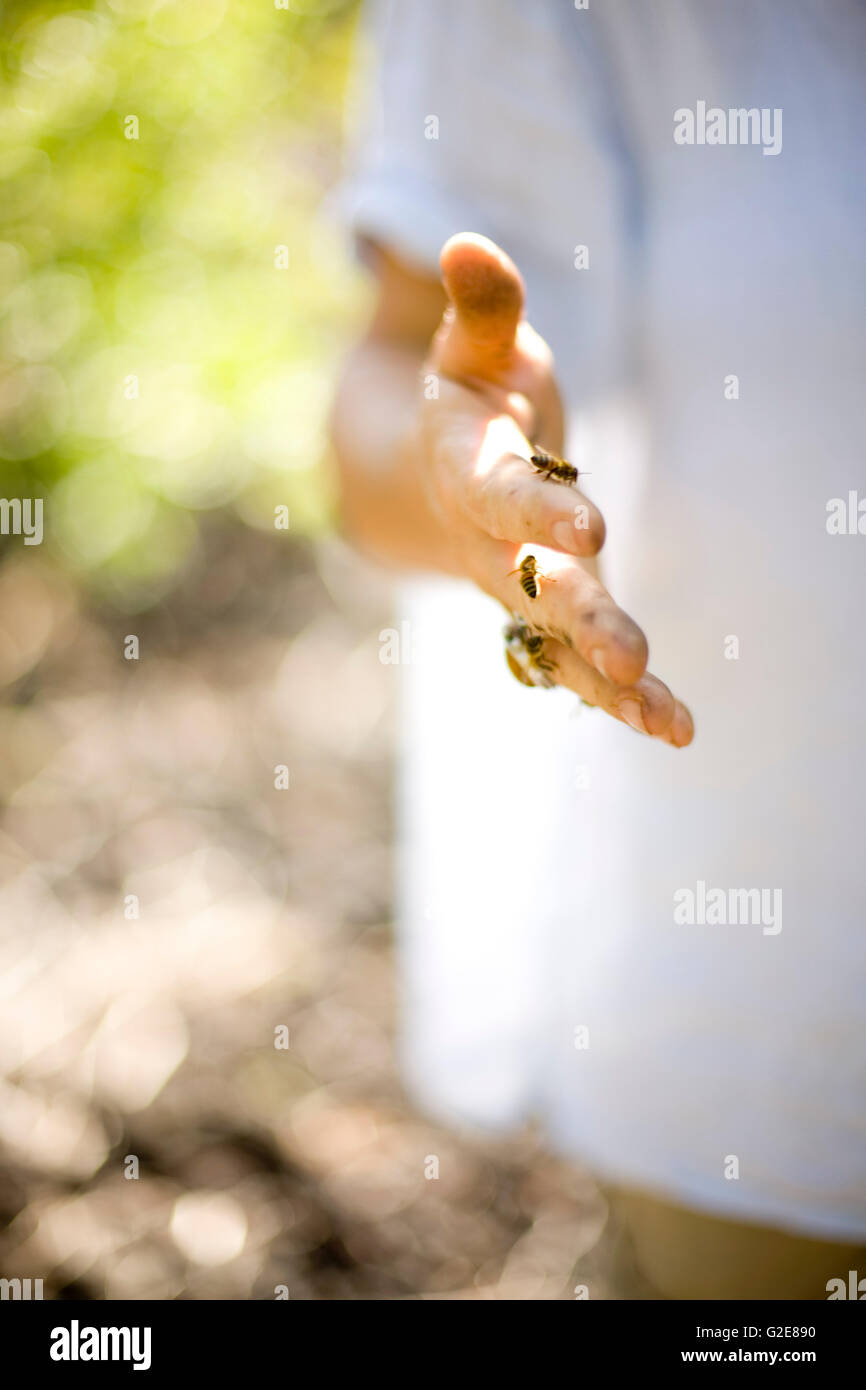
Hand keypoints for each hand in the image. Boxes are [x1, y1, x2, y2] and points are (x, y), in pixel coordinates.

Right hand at [418, 232, 692, 746]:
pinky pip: (578, 666)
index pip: (499, 494)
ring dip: (607, 683)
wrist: (443, 465)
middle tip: (629, 655)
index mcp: (464, 468)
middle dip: (581, 620)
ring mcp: (517, 587)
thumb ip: (484, 307)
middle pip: (530, 587)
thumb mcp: (475, 345)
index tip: (590, 529)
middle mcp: (484, 542)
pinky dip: (622, 699)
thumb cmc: (473, 393)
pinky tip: (674, 727)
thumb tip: (469, 244)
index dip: (539, 509)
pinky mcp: (552, 613)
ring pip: (556, 645)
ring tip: (665, 719)